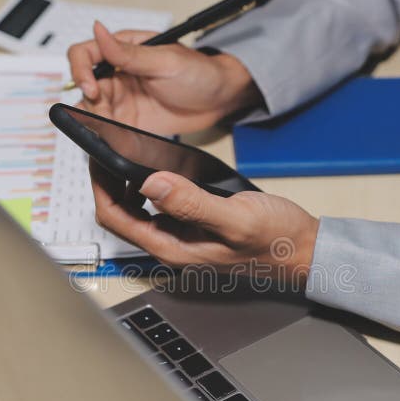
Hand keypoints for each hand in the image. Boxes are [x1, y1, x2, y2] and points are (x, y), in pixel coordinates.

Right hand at [67, 21, 261, 134]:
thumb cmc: (200, 73)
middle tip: (102, 111)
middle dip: (87, 99)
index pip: (85, 54)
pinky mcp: (129, 121)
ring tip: (110, 125)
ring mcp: (123, 99)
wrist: (221, 100)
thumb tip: (97, 30)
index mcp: (123, 50)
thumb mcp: (165, 61)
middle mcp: (118, 74)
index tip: (92, 88)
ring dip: (93, 117)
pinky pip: (107, 127)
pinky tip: (114, 135)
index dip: (80, 70)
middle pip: (84, 84)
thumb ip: (128, 53)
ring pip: (92, 107)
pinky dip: (105, 132)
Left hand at [89, 159, 319, 285]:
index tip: (96, 157)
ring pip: (138, 212)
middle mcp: (172, 246)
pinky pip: (159, 209)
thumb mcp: (236, 217)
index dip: (100, 187)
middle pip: (121, 216)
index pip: (116, 219)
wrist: (303, 250)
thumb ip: (193, 203)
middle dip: (107, 184)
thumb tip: (152, 182)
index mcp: (173, 248)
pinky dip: (150, 188)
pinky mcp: (193, 229)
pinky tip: (159, 171)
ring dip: (126, 186)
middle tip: (105, 150)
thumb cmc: (276, 241)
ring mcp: (182, 238)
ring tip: (125, 155)